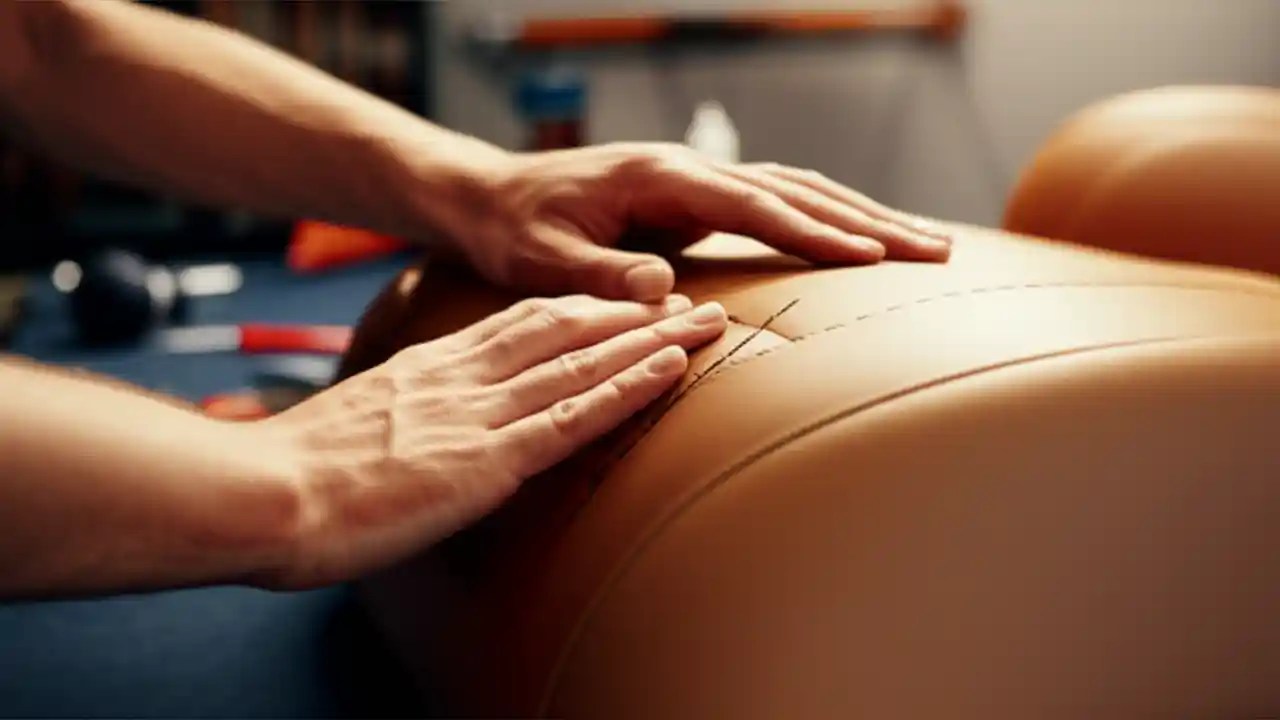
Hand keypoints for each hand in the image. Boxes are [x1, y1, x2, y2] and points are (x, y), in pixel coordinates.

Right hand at [256, 293, 726, 588]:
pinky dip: (628, 389)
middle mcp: (465, 377)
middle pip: (568, 330)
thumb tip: (411, 437)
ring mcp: (481, 414)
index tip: (624, 302)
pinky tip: (669, 371)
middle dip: (635, 313)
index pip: (522, 324)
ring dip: (654, 341)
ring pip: (585, 363)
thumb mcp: (353, 428)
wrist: (267, 492)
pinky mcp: (489, 459)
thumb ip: (396, 421)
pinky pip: (575, 416)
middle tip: (690, 299)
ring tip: (708, 322)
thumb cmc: (295, 474)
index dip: (583, 311)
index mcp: (430, 366)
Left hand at [457, 142, 952, 301]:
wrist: (492, 196)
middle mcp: (689, 169)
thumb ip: (600, 273)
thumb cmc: (515, 229)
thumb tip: (665, 289)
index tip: (874, 258)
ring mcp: (698, 179)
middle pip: (797, 190)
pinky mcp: (698, 196)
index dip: (814, 232)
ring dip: (863, 216)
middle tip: (938, 251)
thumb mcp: (543, 259)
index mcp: (659, 179)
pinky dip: (828, 216)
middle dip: (870, 221)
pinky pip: (778, 199)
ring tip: (927, 243)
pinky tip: (861, 236)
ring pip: (799, 188)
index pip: (753, 205)